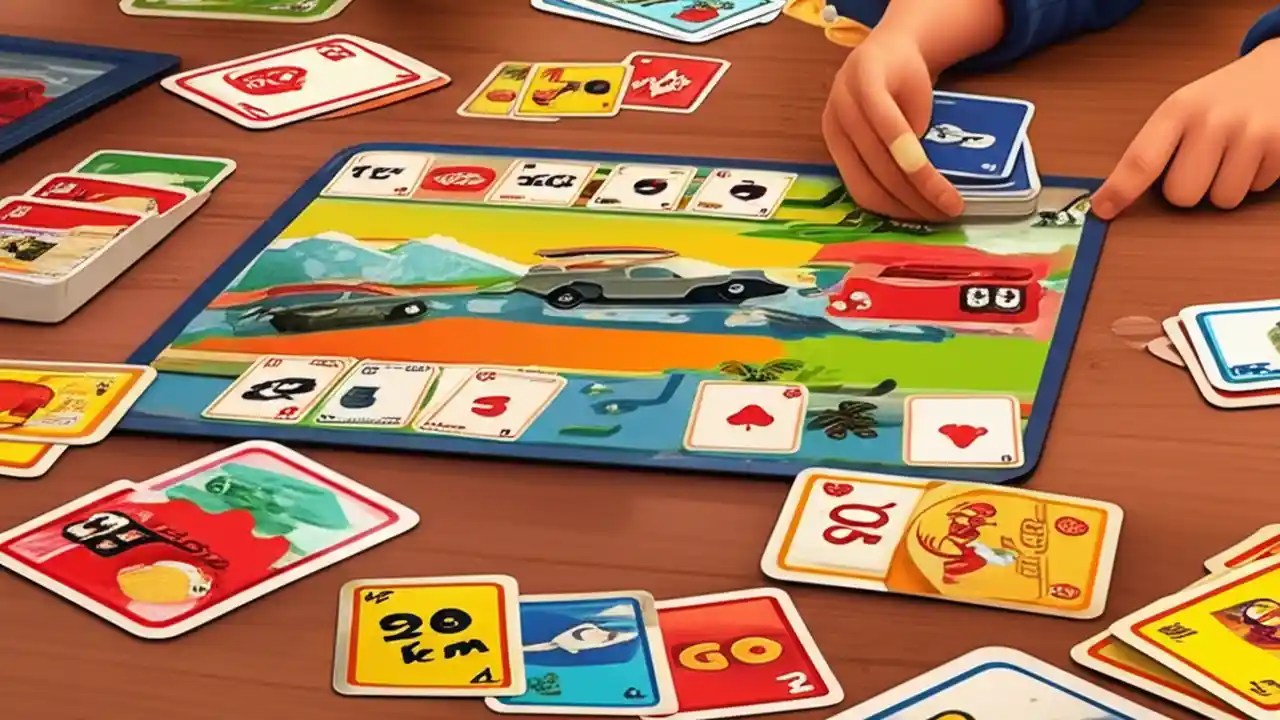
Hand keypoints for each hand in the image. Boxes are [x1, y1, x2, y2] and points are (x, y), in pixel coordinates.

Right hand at [824, 31, 963, 220]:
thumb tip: (924, 172)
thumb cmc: (904, 72)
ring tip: (933, 214)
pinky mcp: (831, 151)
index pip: (888, 124)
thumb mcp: (920, 84)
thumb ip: (918, 119)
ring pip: (864, 184)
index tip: (940, 188)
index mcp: (866, 76)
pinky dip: (885, 204)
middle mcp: (841, 105)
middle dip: (917, 192)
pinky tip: (908, 209)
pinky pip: (855, 187)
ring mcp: (832, 130)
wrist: (875, 60)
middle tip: (951, 210)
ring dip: (901, 207)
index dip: (911, 159)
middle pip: (878, 162)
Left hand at [1093, 39, 1279, 218]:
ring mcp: (1251, 133)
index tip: (1103, 209)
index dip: (1119, 191)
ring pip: (1222, 200)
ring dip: (1225, 186)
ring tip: (1233, 154)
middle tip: (1202, 164)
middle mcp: (1213, 120)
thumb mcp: (1185, 107)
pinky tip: (1257, 150)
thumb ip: (1157, 145)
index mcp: (1179, 109)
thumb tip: (1117, 195)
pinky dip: (1255, 178)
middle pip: (1182, 195)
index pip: (1141, 160)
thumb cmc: (1224, 97)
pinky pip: (1255, 190)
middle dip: (1189, 190)